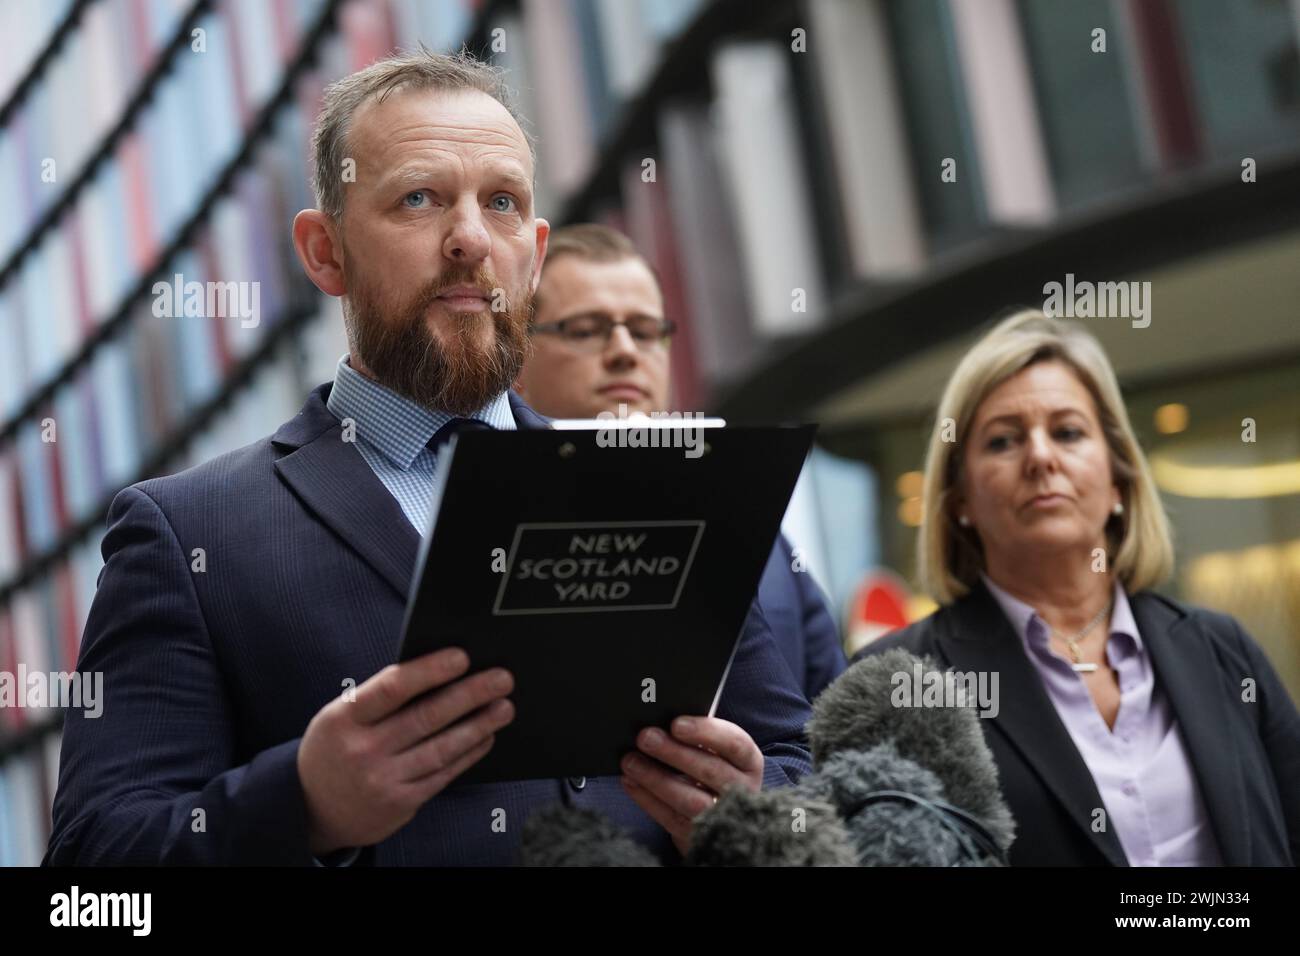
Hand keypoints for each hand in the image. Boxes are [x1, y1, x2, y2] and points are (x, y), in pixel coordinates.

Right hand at [297, 648, 514, 855]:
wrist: (311, 807)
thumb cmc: (337, 746)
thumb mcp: (342, 716)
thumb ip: (381, 697)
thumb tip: (439, 671)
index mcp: (344, 718)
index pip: (392, 688)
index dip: (429, 671)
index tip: (462, 657)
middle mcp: (362, 750)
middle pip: (425, 717)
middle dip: (470, 695)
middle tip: (502, 678)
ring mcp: (382, 780)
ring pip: (440, 747)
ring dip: (478, 725)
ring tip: (504, 707)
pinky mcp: (400, 803)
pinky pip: (442, 774)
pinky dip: (468, 753)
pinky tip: (486, 736)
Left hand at [619, 716, 763, 855]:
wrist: (717, 817)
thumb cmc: (709, 769)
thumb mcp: (713, 751)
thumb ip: (696, 737)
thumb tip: (660, 723)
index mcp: (748, 761)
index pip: (735, 743)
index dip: (706, 732)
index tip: (676, 724)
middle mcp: (742, 789)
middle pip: (711, 770)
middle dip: (674, 753)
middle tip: (645, 737)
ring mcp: (723, 816)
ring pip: (691, 799)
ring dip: (656, 778)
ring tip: (630, 761)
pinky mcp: (700, 836)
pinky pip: (672, 818)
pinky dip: (647, 799)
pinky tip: (630, 781)